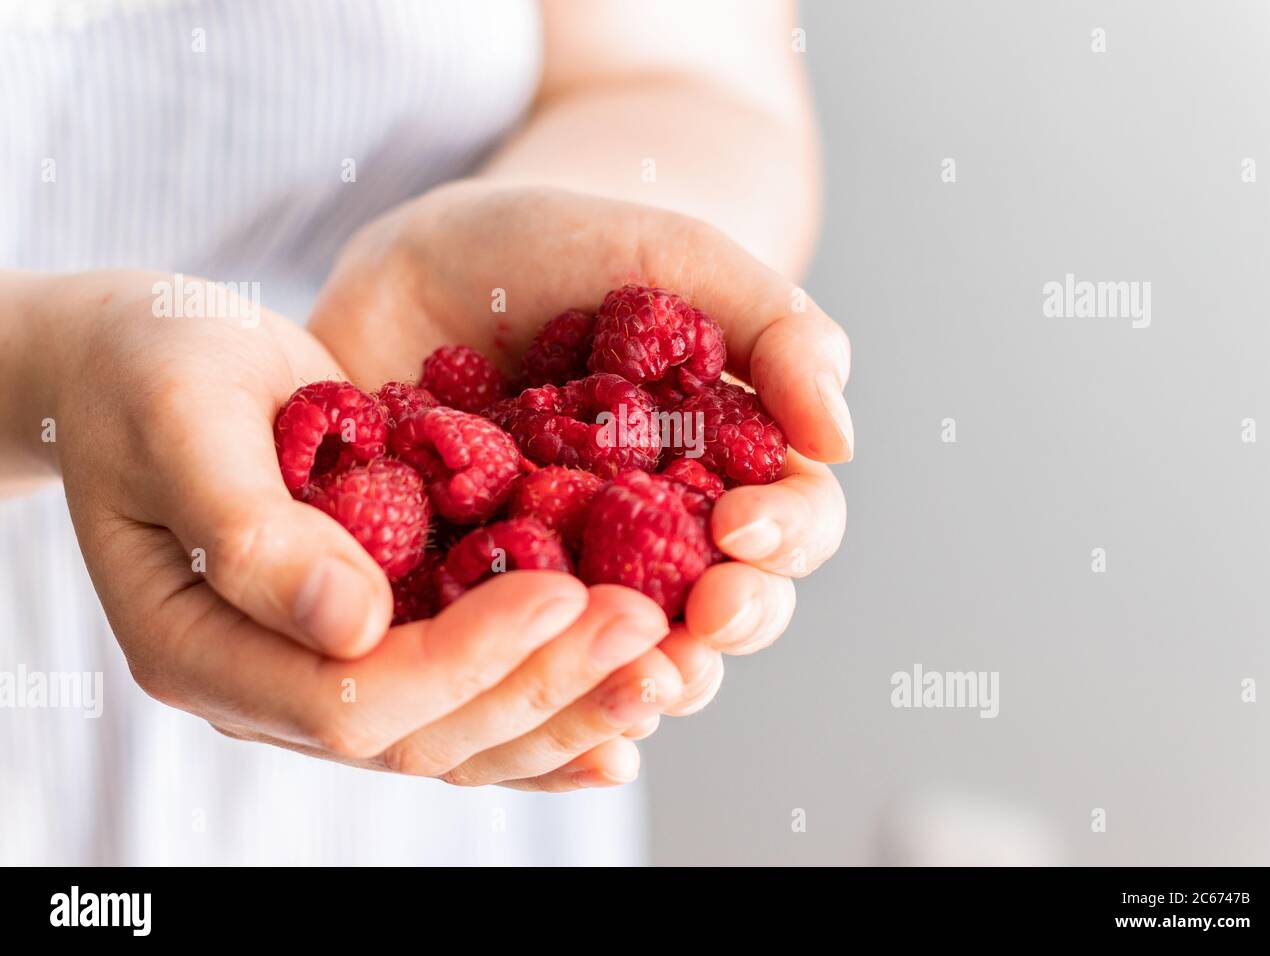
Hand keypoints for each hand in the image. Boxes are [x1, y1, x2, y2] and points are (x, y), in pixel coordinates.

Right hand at [26, 270, 715, 789]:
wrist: (150, 364)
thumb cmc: (151, 368)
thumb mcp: (182, 417)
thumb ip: (248, 526)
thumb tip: (352, 625)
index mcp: (202, 648)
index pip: (344, 699)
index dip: (462, 656)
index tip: (560, 590)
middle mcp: (269, 685)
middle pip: (422, 734)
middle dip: (542, 686)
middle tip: (649, 631)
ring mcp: (326, 672)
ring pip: (460, 735)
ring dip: (567, 709)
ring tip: (668, 672)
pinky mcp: (378, 641)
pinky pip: (468, 700)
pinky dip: (549, 711)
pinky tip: (629, 714)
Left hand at [311, 182, 850, 665]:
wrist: (418, 256)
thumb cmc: (560, 250)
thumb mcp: (675, 258)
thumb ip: (775, 329)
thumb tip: (839, 440)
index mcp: (724, 468)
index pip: (790, 526)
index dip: (785, 540)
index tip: (740, 526)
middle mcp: (658, 538)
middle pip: (721, 612)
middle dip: (725, 629)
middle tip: (700, 622)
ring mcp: (570, 575)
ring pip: (623, 657)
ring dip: (634, 677)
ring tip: (621, 676)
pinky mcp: (478, 596)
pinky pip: (510, 661)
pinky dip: (523, 685)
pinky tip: (517, 694)